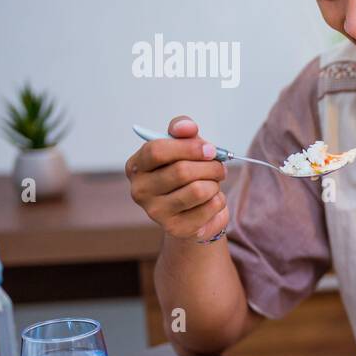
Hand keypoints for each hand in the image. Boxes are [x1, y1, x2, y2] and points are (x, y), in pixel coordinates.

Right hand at [125, 116, 228, 241]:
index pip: (156, 150)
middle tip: (219, 168)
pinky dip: (219, 200)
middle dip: (210, 167)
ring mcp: (155, 212)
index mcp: (136, 166)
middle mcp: (140, 190)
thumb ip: (183, 130)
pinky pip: (210, 207)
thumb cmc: (185, 171)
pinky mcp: (176, 229)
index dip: (189, 147)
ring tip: (213, 184)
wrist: (191, 209)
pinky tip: (211, 201)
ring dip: (215, 184)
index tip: (211, 150)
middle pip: (182, 171)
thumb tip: (187, 127)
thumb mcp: (183, 146)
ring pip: (199, 190)